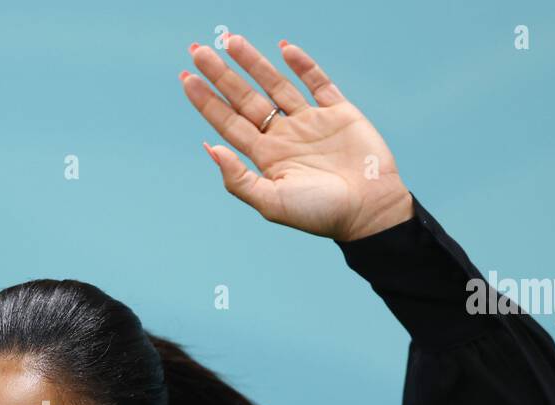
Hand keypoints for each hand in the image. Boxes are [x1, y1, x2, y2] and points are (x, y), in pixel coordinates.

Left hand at [180, 34, 412, 241]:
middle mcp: (284, 136)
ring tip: (230, 40)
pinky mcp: (339, 112)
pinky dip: (303, 65)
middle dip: (222, 75)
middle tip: (198, 50)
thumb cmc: (319, 214)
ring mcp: (310, 122)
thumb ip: (239, 178)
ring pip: (276, 85)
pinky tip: (284, 49)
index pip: (228, 122)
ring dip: (254, 63)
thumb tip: (210, 147)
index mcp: (266, 157)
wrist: (368, 210)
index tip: (186, 78)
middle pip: (245, 99)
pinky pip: (318, 82)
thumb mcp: (272, 202)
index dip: (207, 101)